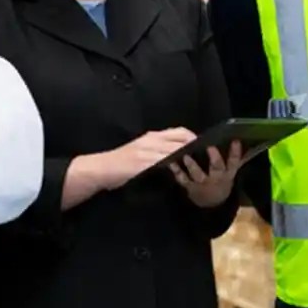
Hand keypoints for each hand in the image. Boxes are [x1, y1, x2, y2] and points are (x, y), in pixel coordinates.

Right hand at [80, 128, 196, 191]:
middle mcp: (151, 141)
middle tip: (205, 159)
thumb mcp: (141, 149)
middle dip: (195, 149)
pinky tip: (180, 175)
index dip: (194, 139)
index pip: (180, 132)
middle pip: (181, 141)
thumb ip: (157, 148)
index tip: (203, 148)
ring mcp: (147, 152)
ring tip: (197, 167)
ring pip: (174, 152)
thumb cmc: (121, 161)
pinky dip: (173, 168)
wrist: (101, 168)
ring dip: (186, 159)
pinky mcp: (142, 164)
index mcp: (152, 136)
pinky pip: (162, 164)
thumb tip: (177, 152)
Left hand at [170, 141, 242, 207]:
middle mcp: (217, 178)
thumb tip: (243, 141)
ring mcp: (203, 183)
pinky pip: (183, 179)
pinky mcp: (190, 186)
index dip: (235, 152)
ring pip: (199, 175)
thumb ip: (235, 158)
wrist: (212, 203)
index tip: (235, 140)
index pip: (234, 161)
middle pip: (217, 168)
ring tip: (186, 156)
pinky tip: (171, 163)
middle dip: (215, 158)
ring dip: (193, 165)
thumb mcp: (230, 171)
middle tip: (210, 146)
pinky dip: (177, 171)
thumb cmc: (221, 179)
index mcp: (228, 172)